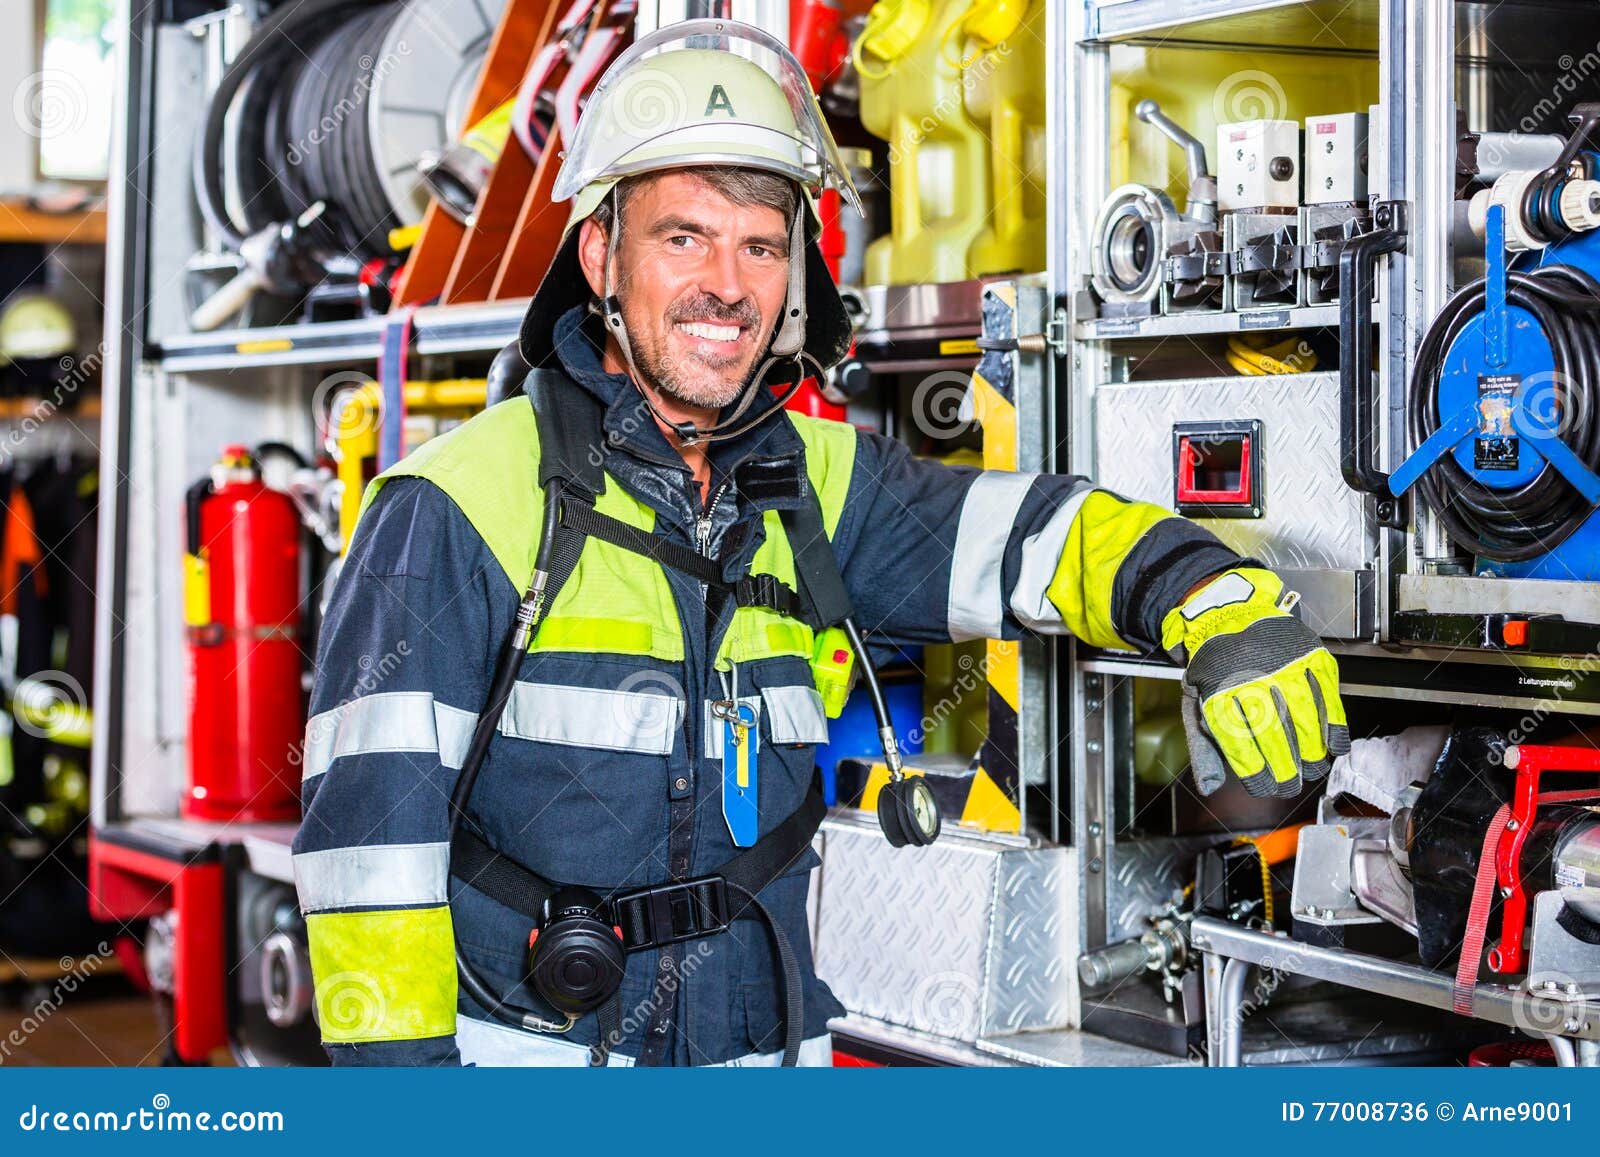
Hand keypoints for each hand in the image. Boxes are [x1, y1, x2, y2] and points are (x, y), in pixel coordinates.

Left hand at [1162, 567, 1348, 797]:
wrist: (1229, 612)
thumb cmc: (1214, 665)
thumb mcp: (1195, 701)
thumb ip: (1204, 745)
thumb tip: (1210, 787)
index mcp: (1220, 692)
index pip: (1241, 743)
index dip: (1256, 773)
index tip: (1266, 788)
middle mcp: (1252, 678)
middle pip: (1275, 734)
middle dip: (1287, 768)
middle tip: (1292, 785)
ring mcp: (1284, 665)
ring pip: (1305, 717)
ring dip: (1313, 751)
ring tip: (1313, 770)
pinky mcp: (1309, 655)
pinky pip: (1327, 695)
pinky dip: (1335, 724)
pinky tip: (1335, 745)